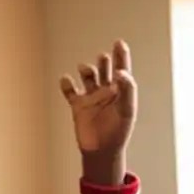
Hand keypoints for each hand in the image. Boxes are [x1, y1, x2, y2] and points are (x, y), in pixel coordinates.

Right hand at [60, 40, 136, 185]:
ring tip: (85, 68)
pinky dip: (66, 85)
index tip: (119, 42)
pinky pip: (70, 92)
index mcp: (121, 92)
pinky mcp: (78, 106)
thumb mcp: (126, 110)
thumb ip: (126, 89)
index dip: (121, 55)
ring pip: (88, 78)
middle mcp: (106, 92)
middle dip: (104, 62)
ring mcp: (91, 98)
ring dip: (86, 71)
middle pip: (105, 70)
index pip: (122, 69)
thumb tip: (122, 72)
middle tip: (103, 58)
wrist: (102, 151)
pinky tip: (66, 80)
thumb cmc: (118, 132)